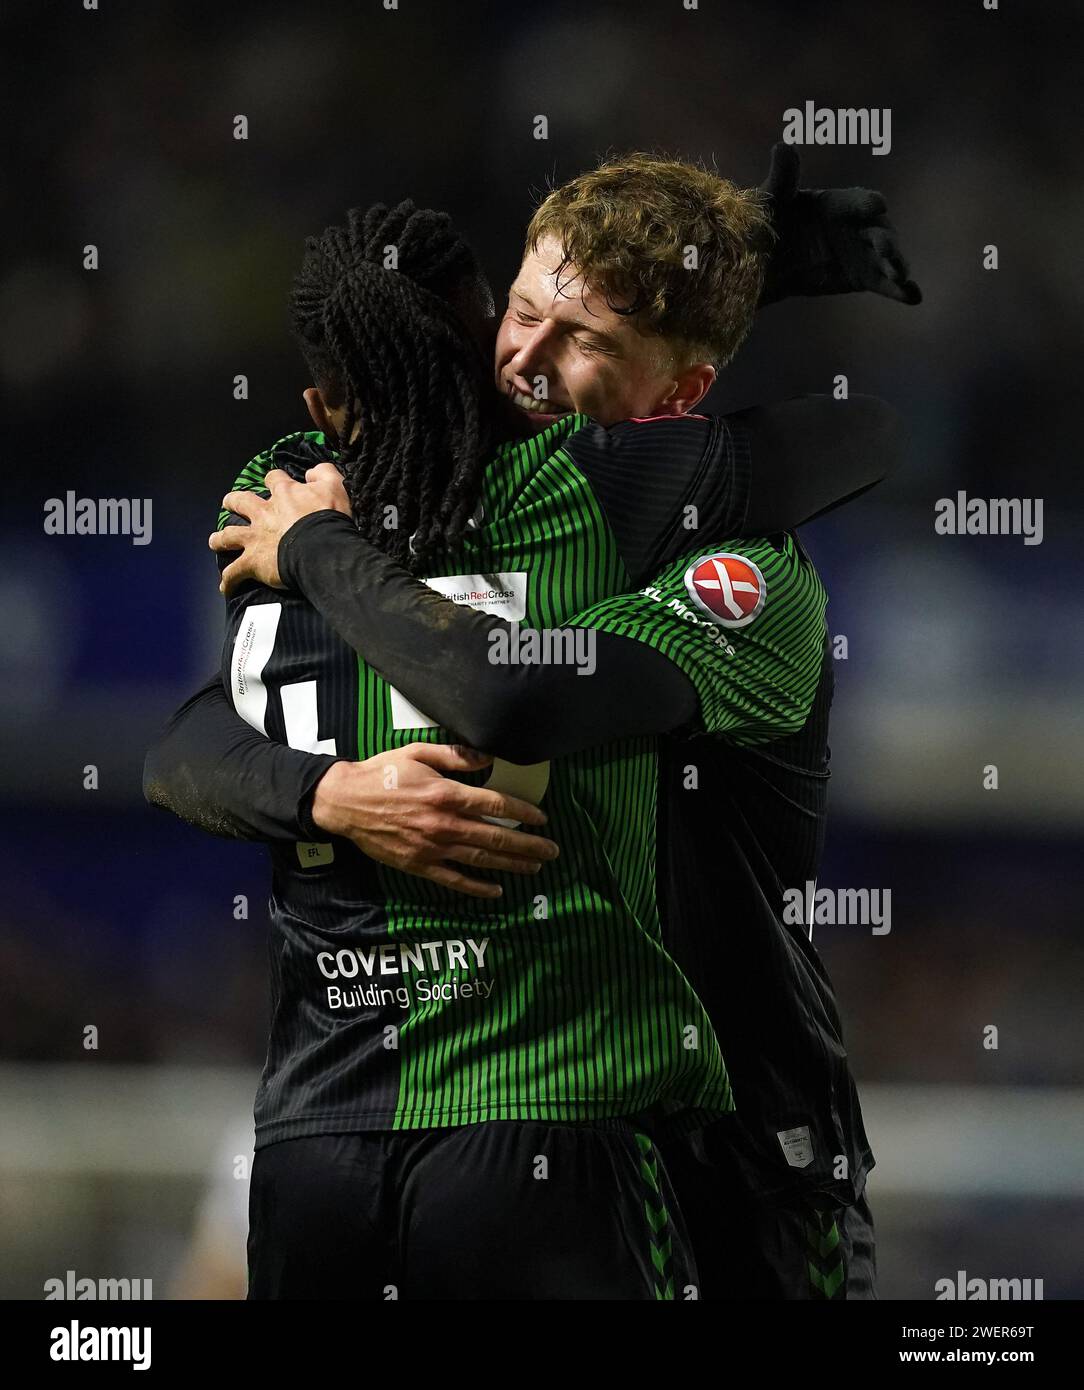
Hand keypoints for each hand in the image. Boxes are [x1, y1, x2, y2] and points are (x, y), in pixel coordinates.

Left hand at [210, 462, 352, 595]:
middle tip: (230, 504)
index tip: (276, 484)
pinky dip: (229, 580)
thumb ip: (323, 473)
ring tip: (215, 541)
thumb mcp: (335, 486)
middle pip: (240, 501)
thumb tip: (311, 472)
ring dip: (220, 539)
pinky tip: (226, 587)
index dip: (275, 480)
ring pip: (228, 536)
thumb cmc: (329, 519)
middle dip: (233, 502)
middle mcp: (263, 513)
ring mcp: (255, 538)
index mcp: (284, 494)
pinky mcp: (253, 562)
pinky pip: (235, 572)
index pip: (274, 479)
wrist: (321, 549)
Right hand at [310, 743, 559, 897]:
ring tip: (535, 867)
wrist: (345, 802)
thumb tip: (488, 757)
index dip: (523, 812)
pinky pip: (454, 880)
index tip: (543, 818)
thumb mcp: (418, 752)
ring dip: (511, 864)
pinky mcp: (418, 865)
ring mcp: (432, 848)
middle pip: (495, 836)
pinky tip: (497, 890)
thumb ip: (455, 755)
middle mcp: (444, 824)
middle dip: (528, 844)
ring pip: (481, 859)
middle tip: (552, 850)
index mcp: (446, 794)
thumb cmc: (382, 773)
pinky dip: (477, 887)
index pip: (496, 805)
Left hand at [758, 142, 921, 305]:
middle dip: (885, 239)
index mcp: (840, 203)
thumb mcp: (772, 202)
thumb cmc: (768, 224)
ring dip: (897, 263)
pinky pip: (884, 283)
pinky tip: (914, 297)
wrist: (765, 264)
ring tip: (901, 276)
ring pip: (886, 257)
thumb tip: (782, 146)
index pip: (859, 201)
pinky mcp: (864, 277)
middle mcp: (858, 224)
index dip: (866, 203)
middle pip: (879, 230)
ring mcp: (863, 252)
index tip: (876, 205)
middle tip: (885, 249)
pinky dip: (900, 290)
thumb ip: (782, 178)